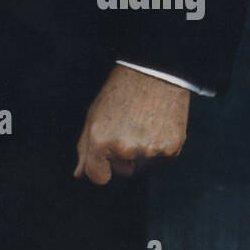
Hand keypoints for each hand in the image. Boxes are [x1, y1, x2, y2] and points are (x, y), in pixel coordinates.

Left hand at [74, 65, 188, 185]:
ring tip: (143, 124)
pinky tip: (157, 125)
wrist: (153, 72)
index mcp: (100, 140)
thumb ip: (85, 148)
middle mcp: (124, 148)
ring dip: (143, 153)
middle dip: (123, 158)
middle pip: (123, 172)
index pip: (97, 177)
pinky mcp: (171, 149)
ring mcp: (149, 150)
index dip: (101, 168)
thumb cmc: (120, 93)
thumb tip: (79, 174)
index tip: (106, 157)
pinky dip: (161, 147)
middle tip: (128, 129)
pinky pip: (163, 160)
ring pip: (143, 166)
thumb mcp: (94, 115)